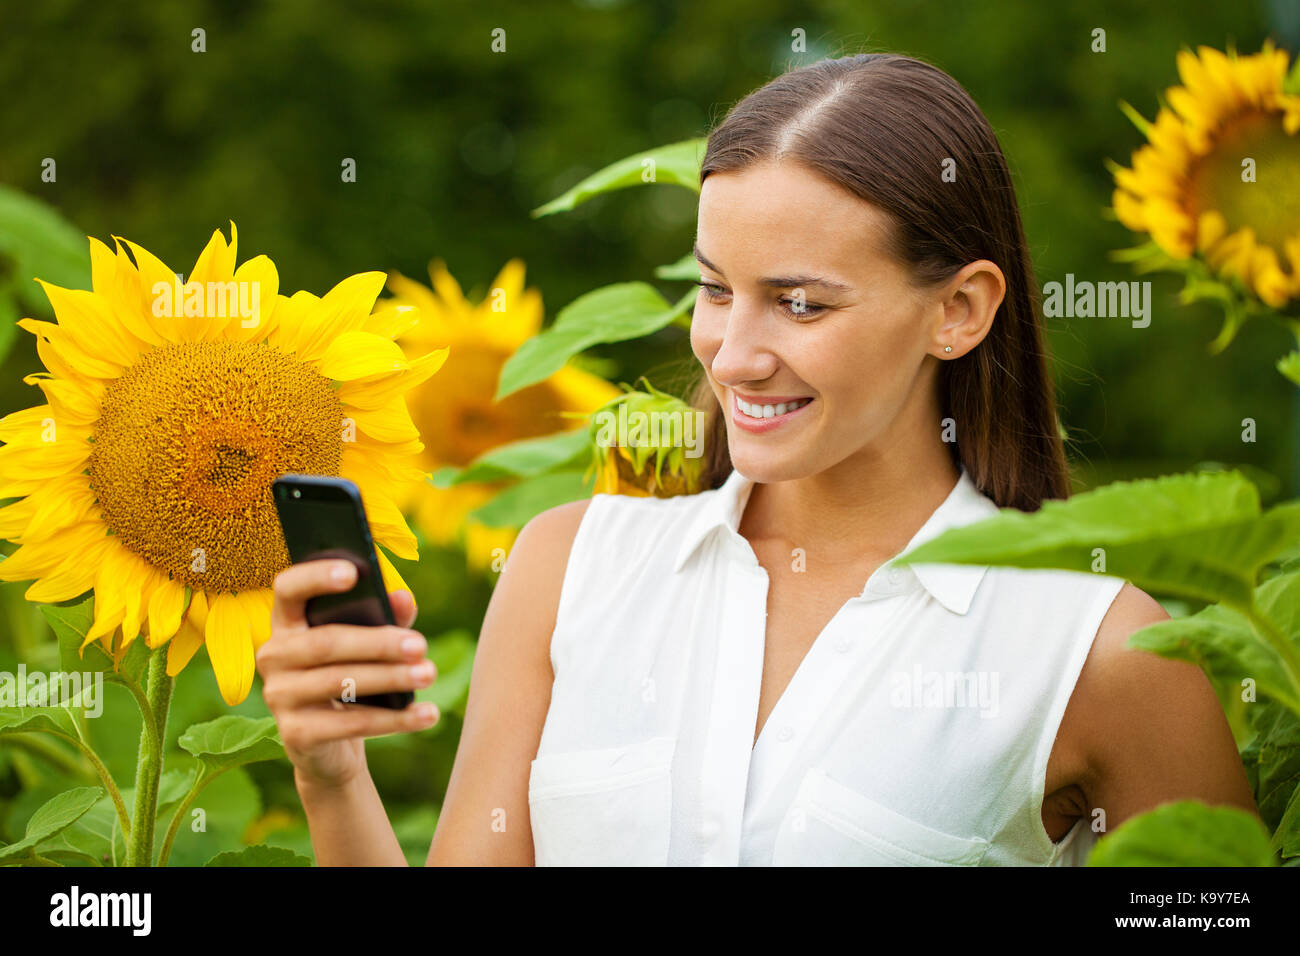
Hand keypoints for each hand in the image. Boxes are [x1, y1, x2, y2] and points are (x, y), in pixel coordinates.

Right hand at [258, 559, 439, 790]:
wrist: (330, 746)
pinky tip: (427, 714)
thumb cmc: (351, 678)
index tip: (354, 572)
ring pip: (339, 681)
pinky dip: (393, 720)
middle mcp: (273, 656)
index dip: (316, 577)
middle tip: (421, 646)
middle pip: (326, 642)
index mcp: (287, 623)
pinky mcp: (296, 735)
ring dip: (390, 678)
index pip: (288, 589)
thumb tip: (403, 598)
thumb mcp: (369, 645)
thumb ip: (386, 618)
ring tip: (428, 673)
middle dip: (378, 643)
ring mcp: (279, 697)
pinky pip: (350, 724)